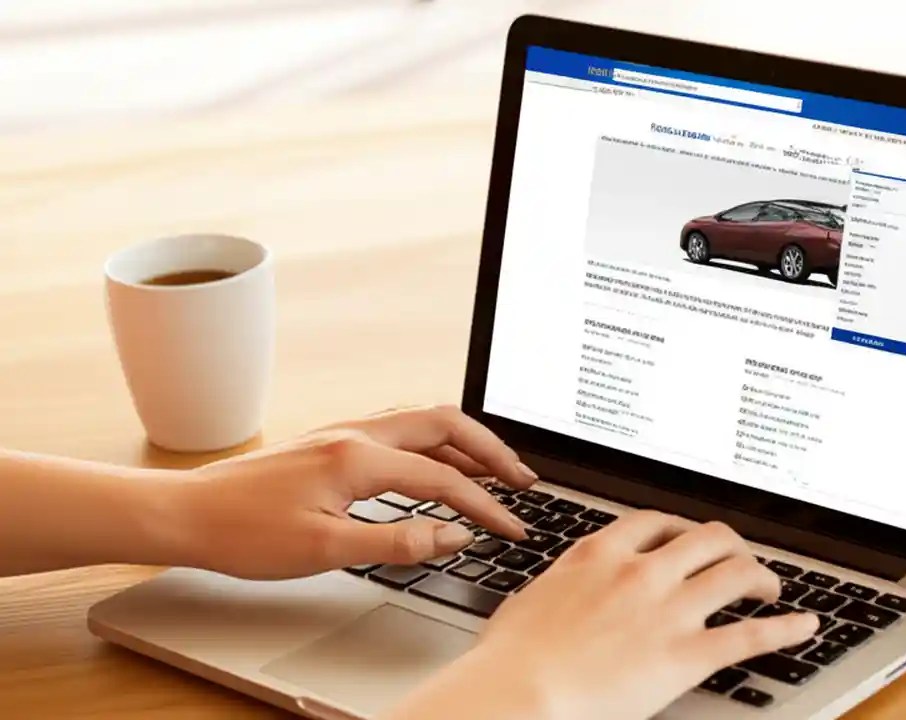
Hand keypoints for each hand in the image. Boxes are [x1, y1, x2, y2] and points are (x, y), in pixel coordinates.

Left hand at [173, 405, 535, 578]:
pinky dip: (435, 442)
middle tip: (524, 480)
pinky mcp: (331, 442)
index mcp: (359, 457)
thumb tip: (452, 534)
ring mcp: (342, 433)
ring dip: (465, 441)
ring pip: (423, 421)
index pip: (444, 476)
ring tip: (494, 469)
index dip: (485, 504)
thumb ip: (397, 539)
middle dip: (492, 451)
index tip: (512, 527)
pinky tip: (437, 460)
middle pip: (445, 425)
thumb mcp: (325, 549)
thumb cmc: (244, 532)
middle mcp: (355, 434)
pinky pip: (400, 428)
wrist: (185, 513)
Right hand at [387, 512, 818, 719]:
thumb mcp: (531, 602)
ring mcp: (668, 610)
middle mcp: (641, 571)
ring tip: (771, 588)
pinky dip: (787, 628)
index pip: (655, 522)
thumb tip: (564, 591)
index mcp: (600, 553)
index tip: (691, 537)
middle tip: (738, 558)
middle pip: (707, 537)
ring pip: (736, 573)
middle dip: (731, 545)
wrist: (518, 693)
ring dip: (762, 577)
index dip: (682, 527)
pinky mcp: (687, 654)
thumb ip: (562, 587)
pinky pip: (751, 634)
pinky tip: (806, 626)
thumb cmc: (510, 659)